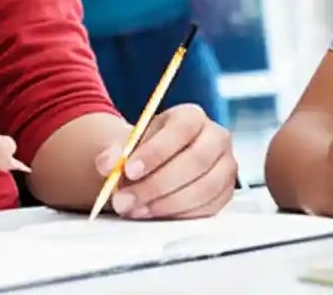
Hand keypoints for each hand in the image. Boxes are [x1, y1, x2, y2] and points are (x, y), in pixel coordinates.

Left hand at [95, 104, 235, 219]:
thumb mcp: (128, 145)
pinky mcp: (226, 192)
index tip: (129, 170)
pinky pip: (208, 208)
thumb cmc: (147, 152)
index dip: (156, 151)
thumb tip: (107, 164)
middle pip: (196, 160)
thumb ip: (115, 152)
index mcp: (193, 117)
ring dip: (165, 203)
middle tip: (124, 200)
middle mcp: (216, 137)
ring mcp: (226, 166)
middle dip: (156, 185)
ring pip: (204, 188)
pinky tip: (154, 214)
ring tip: (135, 209)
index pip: (182, 129)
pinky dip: (179, 214)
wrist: (158, 165)